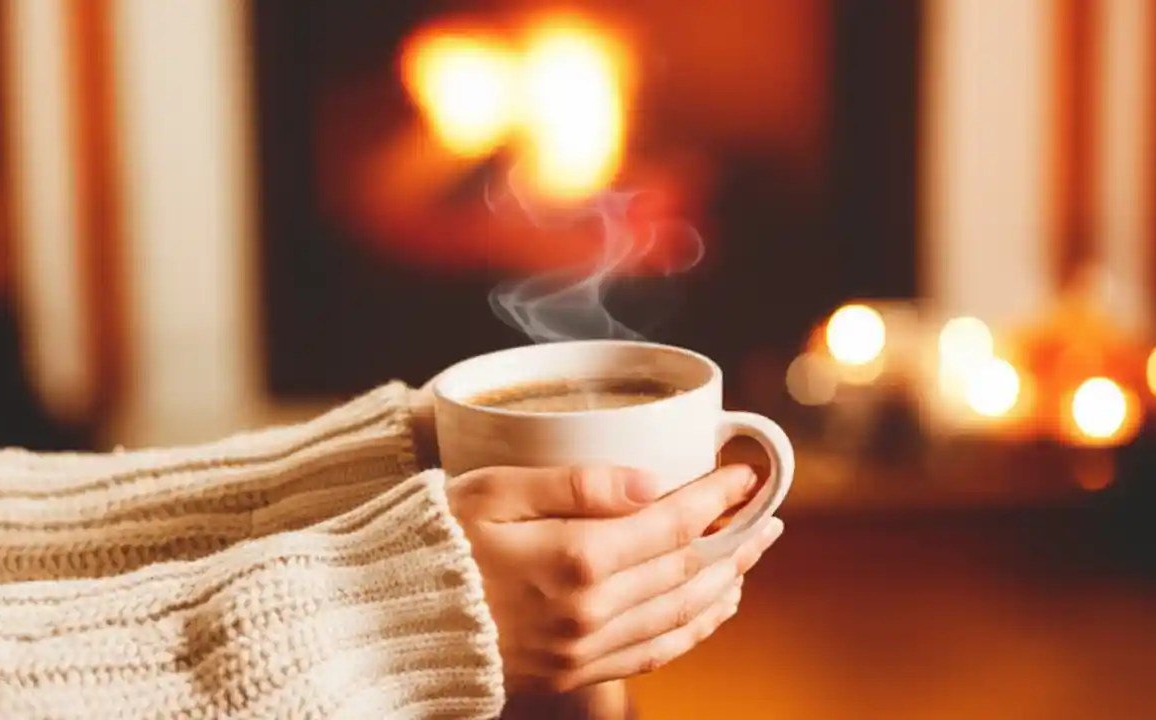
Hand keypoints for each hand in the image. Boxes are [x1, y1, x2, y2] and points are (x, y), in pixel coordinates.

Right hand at [446, 464, 784, 693]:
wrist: (388, 622)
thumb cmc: (434, 542)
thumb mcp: (494, 491)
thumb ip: (575, 484)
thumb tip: (649, 482)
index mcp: (574, 558)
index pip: (671, 523)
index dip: (716, 497)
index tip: (744, 473)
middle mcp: (589, 611)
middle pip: (687, 571)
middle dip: (735, 539)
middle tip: (767, 514)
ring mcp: (582, 650)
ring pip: (681, 617)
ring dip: (725, 584)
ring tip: (752, 555)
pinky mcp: (572, 674)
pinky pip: (653, 655)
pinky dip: (692, 630)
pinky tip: (710, 608)